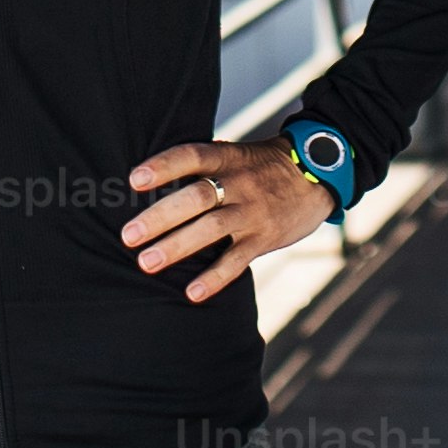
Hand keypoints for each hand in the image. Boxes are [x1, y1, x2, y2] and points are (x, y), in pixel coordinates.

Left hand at [121, 140, 328, 303]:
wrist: (318, 175)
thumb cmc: (263, 168)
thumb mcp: (236, 156)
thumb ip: (204, 168)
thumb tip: (150, 183)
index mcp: (227, 158)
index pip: (191, 156)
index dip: (163, 167)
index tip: (134, 180)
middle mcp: (239, 183)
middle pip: (196, 198)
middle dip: (160, 217)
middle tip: (128, 236)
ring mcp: (253, 211)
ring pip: (212, 229)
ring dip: (177, 246)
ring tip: (147, 263)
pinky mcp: (264, 238)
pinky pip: (237, 260)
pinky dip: (214, 277)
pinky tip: (192, 292)